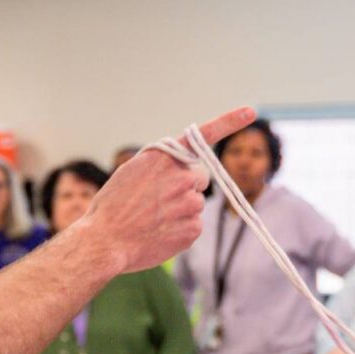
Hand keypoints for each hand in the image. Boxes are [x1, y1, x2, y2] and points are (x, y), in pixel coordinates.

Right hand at [87, 107, 254, 272]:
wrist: (104, 242)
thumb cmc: (111, 207)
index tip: (251, 111)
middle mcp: (181, 175)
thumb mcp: (131, 173)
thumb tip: (185, 173)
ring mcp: (190, 202)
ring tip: (152, 219)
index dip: (230, 121)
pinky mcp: (193, 227)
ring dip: (180, 210)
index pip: (201, 135)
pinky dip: (179, 230)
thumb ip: (160, 167)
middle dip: (185, 185)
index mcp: (163, 157)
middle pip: (199, 177)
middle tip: (158, 200)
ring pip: (194, 203)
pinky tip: (159, 232)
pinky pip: (193, 225)